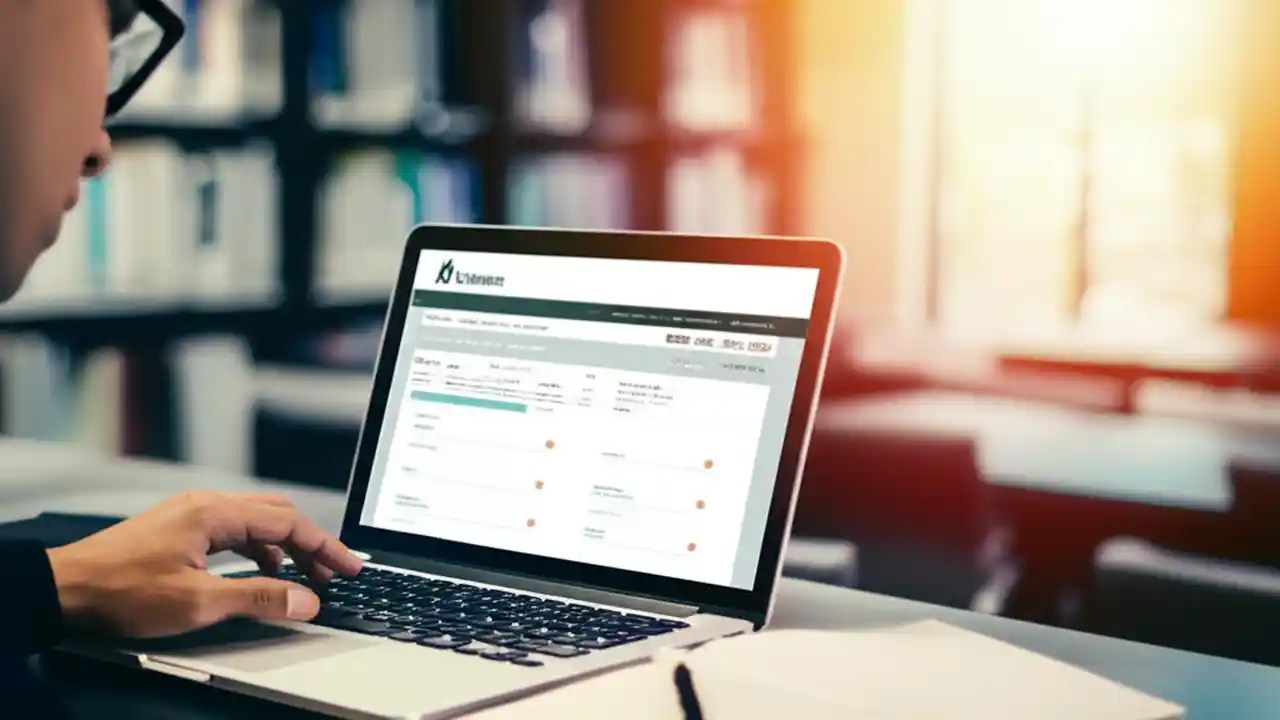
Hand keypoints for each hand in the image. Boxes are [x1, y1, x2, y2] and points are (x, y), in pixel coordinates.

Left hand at [45, 491, 362, 638]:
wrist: (64, 590)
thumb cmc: (120, 591)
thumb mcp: (198, 603)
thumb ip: (258, 599)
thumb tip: (305, 599)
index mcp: (213, 513)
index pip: (288, 521)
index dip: (326, 546)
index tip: (350, 565)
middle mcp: (204, 505)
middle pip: (277, 514)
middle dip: (310, 544)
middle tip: (331, 573)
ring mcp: (190, 515)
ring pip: (256, 521)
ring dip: (284, 548)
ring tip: (301, 578)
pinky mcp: (180, 529)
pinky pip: (234, 530)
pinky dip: (258, 549)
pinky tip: (259, 572)